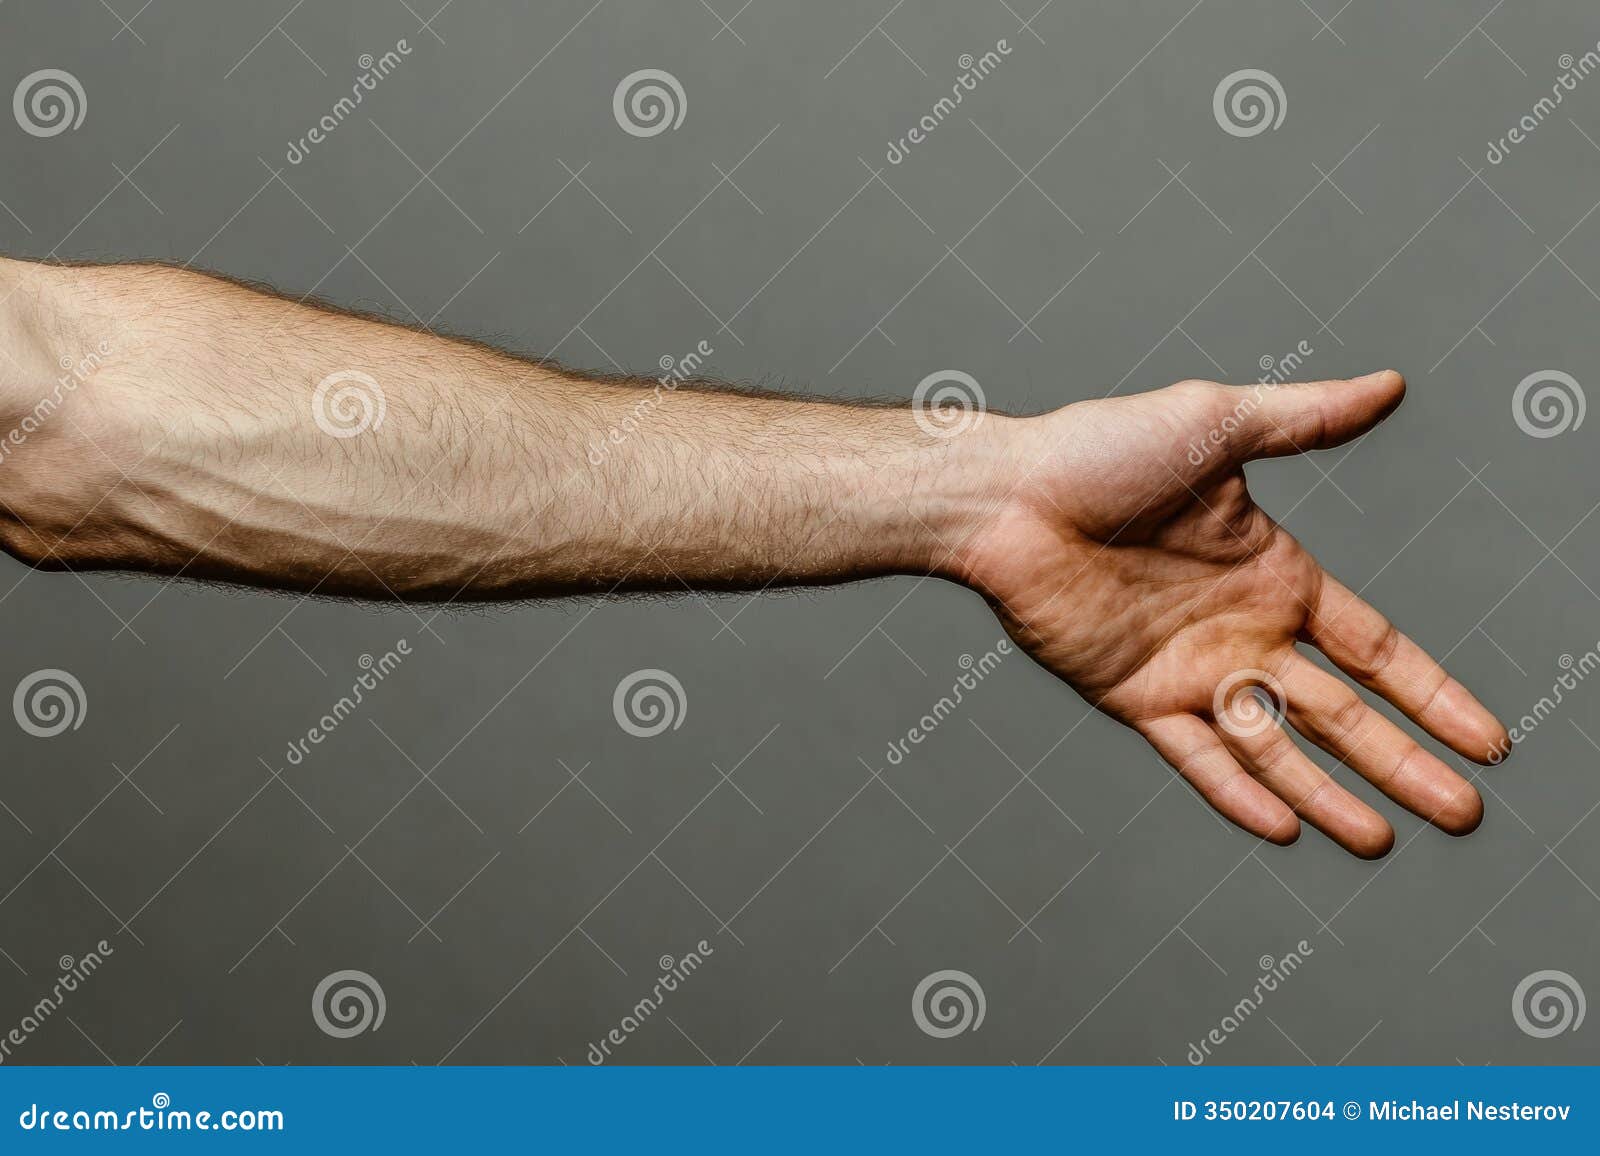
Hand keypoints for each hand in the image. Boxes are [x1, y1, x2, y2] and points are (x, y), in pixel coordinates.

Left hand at [957, 372, 1507, 857]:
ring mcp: (1189, 669)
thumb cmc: (1096, 450)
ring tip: (1382, 840)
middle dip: (1402, 761)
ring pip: (1276, 747)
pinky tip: (1284, 829)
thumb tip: (1391, 387)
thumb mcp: (1216, 426)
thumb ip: (1307, 419)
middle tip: (1460, 810)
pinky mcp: (1134, 696)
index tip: (1485, 738)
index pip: (1376, 648)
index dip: (1432, 693)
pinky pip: (1195, 756)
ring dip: (1330, 794)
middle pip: (1341, 712)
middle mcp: (1241, 630)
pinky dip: (1237, 793)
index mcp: (1273, 572)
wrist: (1003, 497)